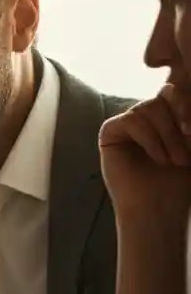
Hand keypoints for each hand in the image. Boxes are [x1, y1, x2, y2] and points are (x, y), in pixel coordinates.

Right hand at [100, 83, 190, 218]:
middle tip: (188, 148)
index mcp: (169, 115)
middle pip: (165, 95)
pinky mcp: (111, 132)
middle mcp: (148, 116)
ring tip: (173, 161)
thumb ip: (187, 114)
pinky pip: (131, 120)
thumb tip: (172, 86)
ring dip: (167, 135)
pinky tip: (157, 158)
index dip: (186, 103)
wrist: (161, 206)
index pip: (177, 92)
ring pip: (149, 107)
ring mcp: (128, 123)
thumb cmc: (182, 180)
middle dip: (180, 121)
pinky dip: (149, 139)